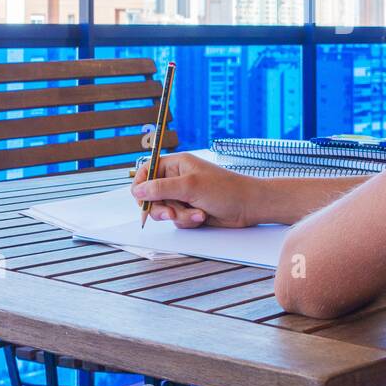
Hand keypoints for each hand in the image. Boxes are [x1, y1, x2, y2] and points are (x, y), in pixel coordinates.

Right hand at [130, 151, 260, 228]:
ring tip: (197, 214)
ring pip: (164, 210)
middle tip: (170, 213)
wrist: (249, 207)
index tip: (140, 199)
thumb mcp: (190, 186)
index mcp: (176, 164)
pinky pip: (177, 219)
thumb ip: (161, 188)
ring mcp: (184, 196)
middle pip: (152, 195)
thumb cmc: (225, 189)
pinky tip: (202, 217)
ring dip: (179, 216)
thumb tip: (137, 190)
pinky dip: (187, 221)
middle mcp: (178, 179)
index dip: (140, 185)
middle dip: (161, 207)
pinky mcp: (189, 210)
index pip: (147, 171)